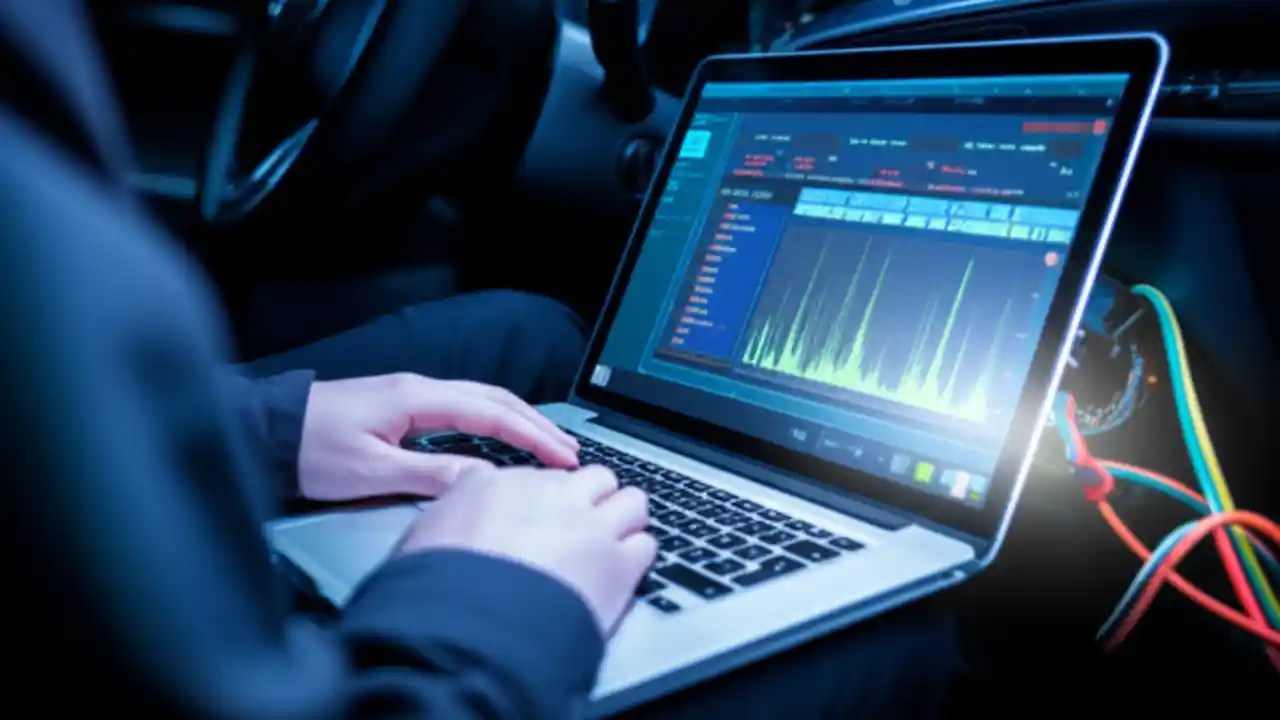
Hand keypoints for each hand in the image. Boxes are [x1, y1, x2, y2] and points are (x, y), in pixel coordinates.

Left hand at [298, 373, 579, 501]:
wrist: (264, 433)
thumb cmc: (310, 451)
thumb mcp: (371, 471)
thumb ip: (430, 474)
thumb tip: (484, 479)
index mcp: (417, 398)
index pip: (492, 412)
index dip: (533, 436)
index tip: (563, 458)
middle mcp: (419, 388)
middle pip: (494, 399)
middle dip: (537, 424)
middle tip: (570, 452)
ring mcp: (410, 394)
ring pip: (480, 401)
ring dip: (518, 421)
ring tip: (548, 446)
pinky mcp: (400, 407)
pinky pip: (461, 409)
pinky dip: (493, 422)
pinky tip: (502, 439)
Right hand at [398, 465, 655, 634]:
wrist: (469, 627)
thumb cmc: (438, 588)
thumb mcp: (426, 533)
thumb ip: (454, 506)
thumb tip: (464, 497)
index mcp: (501, 483)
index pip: (542, 476)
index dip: (548, 498)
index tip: (547, 513)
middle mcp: (551, 495)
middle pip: (592, 478)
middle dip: (592, 499)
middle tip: (584, 526)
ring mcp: (590, 526)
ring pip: (631, 500)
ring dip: (624, 518)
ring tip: (613, 542)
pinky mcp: (618, 564)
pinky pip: (645, 545)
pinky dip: (637, 556)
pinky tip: (623, 570)